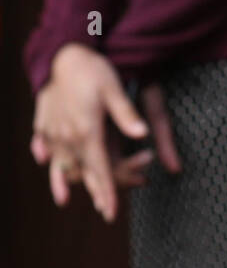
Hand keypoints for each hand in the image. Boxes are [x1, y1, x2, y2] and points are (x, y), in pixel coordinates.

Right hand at [31, 45, 161, 221]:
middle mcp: (66, 137)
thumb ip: (127, 114)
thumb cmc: (93, 70)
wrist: (61, 54)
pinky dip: (46, 157)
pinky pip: (43, 146)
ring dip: (66, 180)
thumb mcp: (114, 90)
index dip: (107, 193)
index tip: (111, 214)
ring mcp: (52, 131)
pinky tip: (43, 162)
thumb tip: (143, 134)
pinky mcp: (43, 122)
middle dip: (94, 192)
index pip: (100, 171)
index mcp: (87, 132)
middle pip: (82, 173)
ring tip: (65, 197)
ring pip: (60, 164)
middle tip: (105, 209)